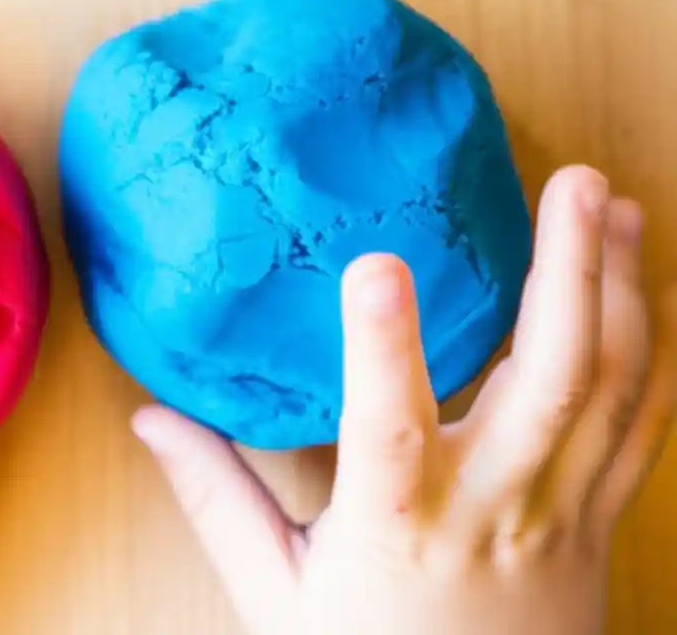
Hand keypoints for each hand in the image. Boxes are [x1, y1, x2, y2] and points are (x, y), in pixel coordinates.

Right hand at [134, 165, 676, 634]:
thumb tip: (150, 419)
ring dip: (620, 289)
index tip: (375, 264)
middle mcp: (490, 513)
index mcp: (396, 529)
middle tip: (571, 183)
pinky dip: (653, 348)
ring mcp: (557, 516)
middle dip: (567, 275)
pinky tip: (644, 284)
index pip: (388, 431)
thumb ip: (215, 499)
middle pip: (550, 387)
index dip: (383, 348)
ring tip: (612, 204)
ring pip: (611, 393)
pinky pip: (644, 427)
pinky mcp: (596, 522)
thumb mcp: (274, 594)